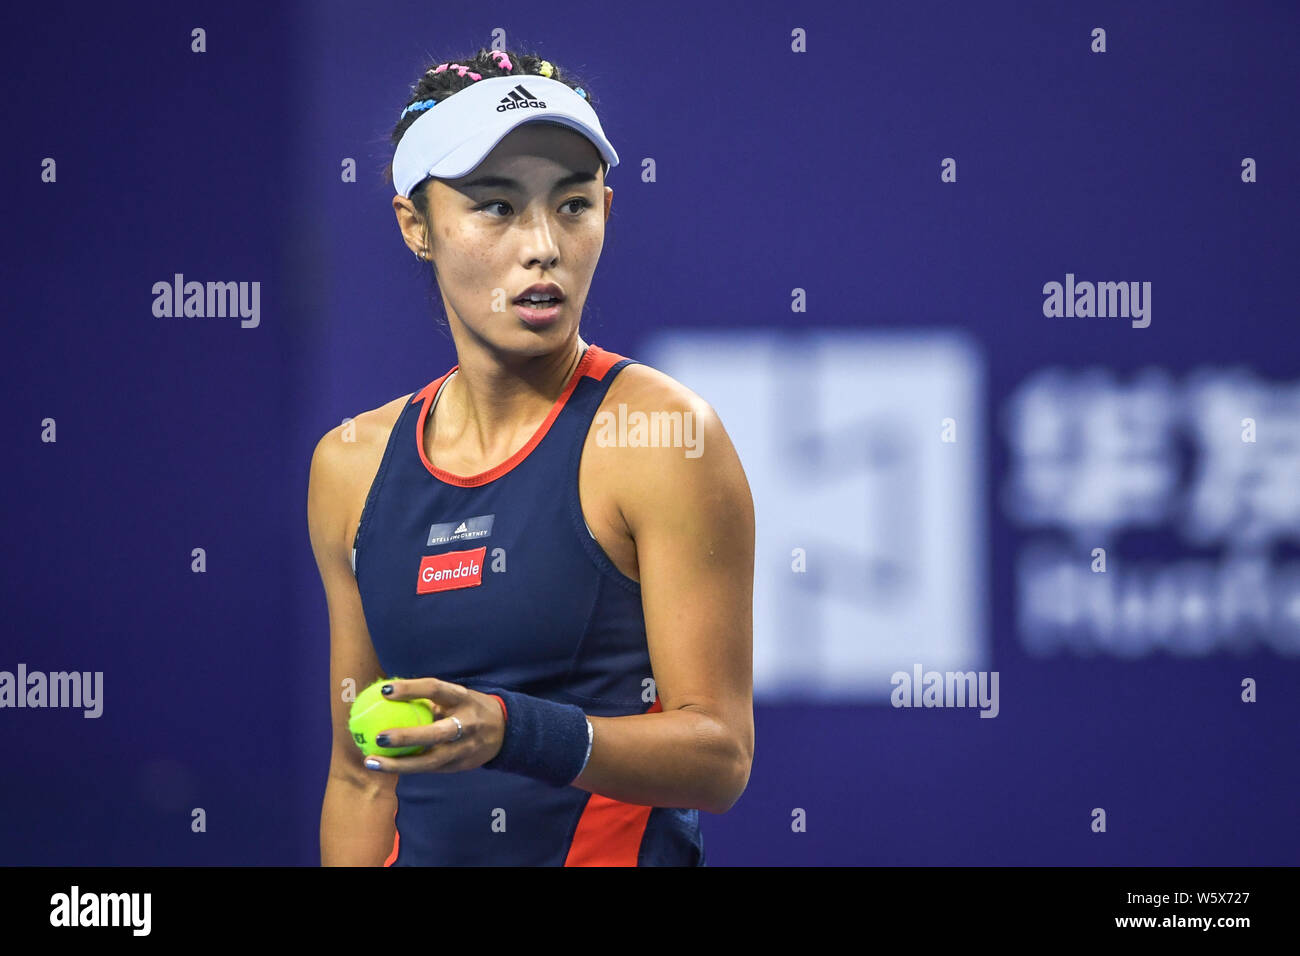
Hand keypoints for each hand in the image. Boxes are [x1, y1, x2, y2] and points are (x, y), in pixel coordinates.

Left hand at [363, 677, 505, 774]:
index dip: (411, 689)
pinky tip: (384, 766)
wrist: (506, 731)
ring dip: (398, 764)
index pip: (436, 689)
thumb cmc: (468, 708)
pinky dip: (406, 767)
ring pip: (430, 761)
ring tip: (370, 761)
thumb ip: (428, 697)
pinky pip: (429, 768)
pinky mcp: (460, 766)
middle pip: (436, 733)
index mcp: (464, 698)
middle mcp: (468, 725)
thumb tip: (386, 691)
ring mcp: (465, 749)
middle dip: (407, 737)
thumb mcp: (456, 696)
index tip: (384, 690)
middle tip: (378, 737)